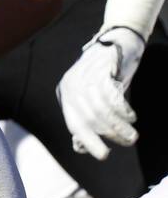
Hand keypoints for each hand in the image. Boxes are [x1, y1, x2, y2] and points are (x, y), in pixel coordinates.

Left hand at [57, 26, 145, 159]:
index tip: (103, 155)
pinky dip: (122, 109)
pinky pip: (110, 95)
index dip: (87, 140)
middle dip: (109, 134)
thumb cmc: (106, 76)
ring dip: (119, 124)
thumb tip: (79, 147)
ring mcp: (85, 75)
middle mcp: (71, 84)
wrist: (117, 43)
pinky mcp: (101, 68)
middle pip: (89, 117)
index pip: (74, 123)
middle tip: (128, 141)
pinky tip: (130, 115)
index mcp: (66, 94)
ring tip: (132, 133)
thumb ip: (85, 118)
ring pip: (100, 108)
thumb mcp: (92, 98)